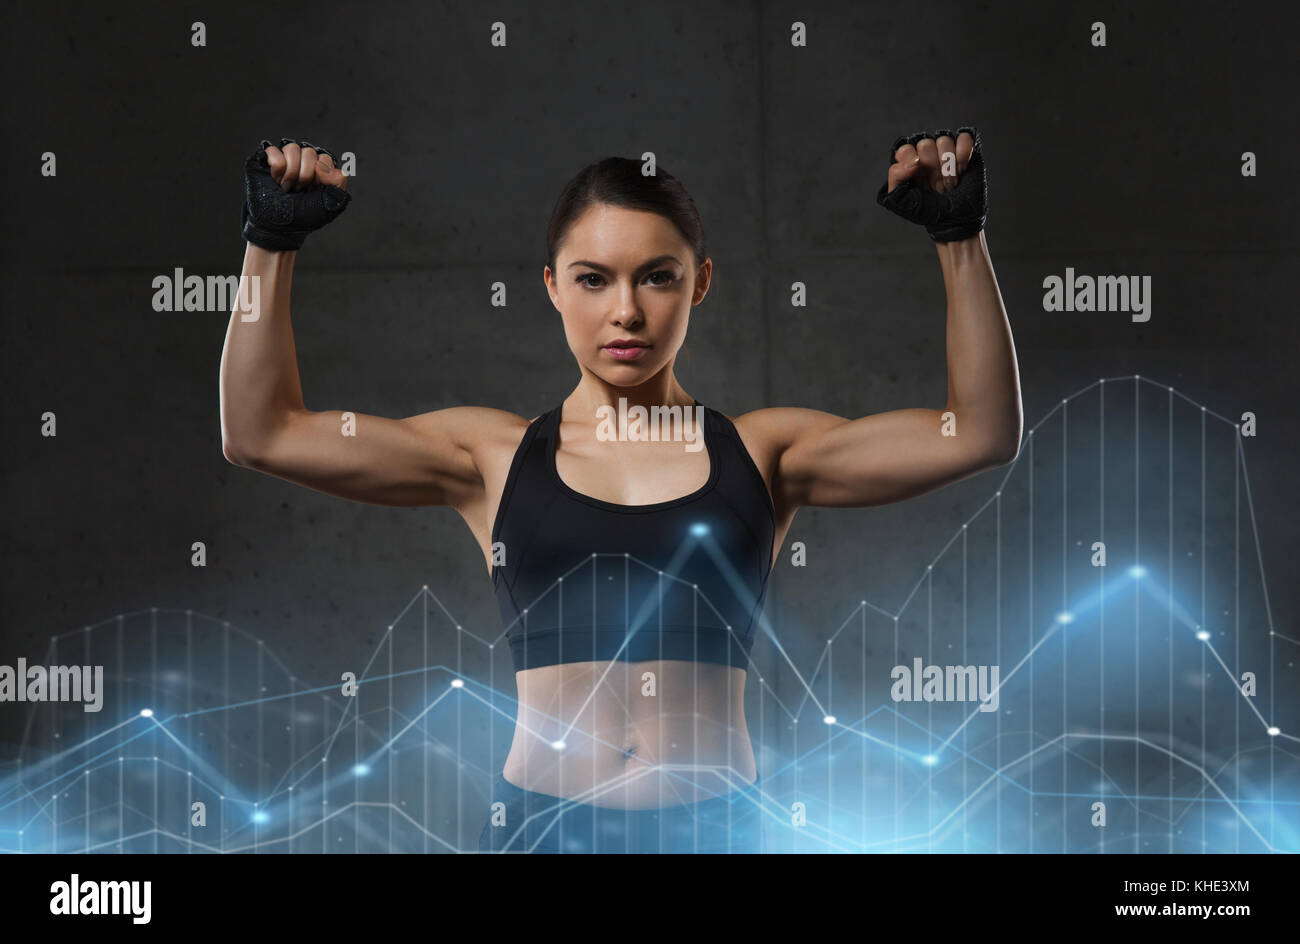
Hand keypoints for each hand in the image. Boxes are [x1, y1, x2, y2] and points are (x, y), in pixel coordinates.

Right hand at [241, 137, 350, 251]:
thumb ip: (338, 185)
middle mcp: (304, 163)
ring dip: (291, 172)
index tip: (314, 189)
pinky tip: (276, 179)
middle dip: (305, 175)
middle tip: (299, 190)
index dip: (320, 174)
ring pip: (293, 148)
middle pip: (309, 152)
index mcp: (320, 172)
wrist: (277, 226)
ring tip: (287, 187)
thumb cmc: (303, 217)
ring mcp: (287, 161)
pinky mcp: (269, 161)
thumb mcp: (328, 206)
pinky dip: (277, 166)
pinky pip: (274, 151)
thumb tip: (337, 170)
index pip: (325, 158)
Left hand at [876, 126, 986, 242]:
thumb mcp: (905, 202)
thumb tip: (906, 163)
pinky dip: (964, 153)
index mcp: (909, 164)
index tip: (916, 170)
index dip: (910, 158)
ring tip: (951, 181)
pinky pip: (964, 138)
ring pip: (944, 140)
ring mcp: (946, 150)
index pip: (905, 149)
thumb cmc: (930, 211)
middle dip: (932, 166)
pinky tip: (963, 168)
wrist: (956, 219)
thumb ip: (896, 180)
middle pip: (925, 144)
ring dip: (950, 164)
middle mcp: (926, 154)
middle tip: (938, 183)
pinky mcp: (965, 149)